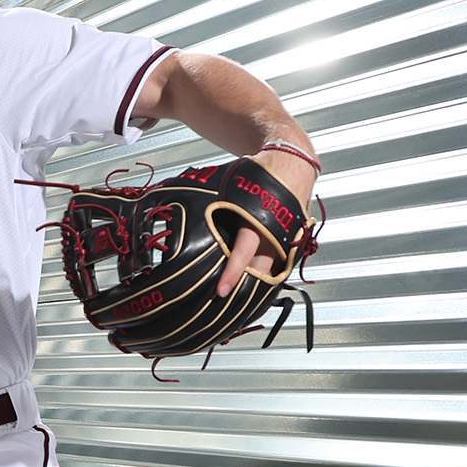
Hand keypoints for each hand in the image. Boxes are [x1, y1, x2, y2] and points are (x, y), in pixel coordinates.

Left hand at [215, 146, 317, 295]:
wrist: (292, 164)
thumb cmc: (260, 174)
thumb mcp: (231, 185)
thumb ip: (210, 199)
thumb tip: (173, 198)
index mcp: (258, 220)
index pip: (244, 253)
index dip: (231, 274)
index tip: (221, 291)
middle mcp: (276, 235)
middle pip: (260, 272)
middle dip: (243, 288)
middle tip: (223, 302)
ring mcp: (287, 243)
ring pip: (270, 273)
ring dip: (255, 285)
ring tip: (236, 300)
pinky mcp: (292, 246)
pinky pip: (278, 267)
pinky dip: (265, 277)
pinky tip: (252, 286)